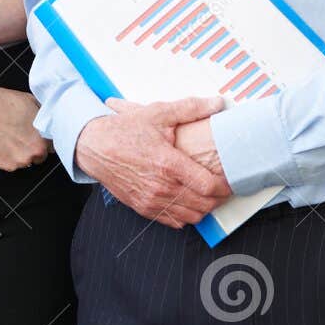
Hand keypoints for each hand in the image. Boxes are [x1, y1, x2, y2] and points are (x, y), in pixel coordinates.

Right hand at [0, 86, 50, 171]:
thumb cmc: (2, 103)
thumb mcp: (30, 100)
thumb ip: (43, 115)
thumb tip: (47, 118)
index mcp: (44, 136)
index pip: (53, 145)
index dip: (44, 139)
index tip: (38, 136)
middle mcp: (35, 152)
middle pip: (40, 155)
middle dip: (33, 147)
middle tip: (21, 136)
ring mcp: (20, 160)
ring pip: (25, 160)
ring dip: (20, 153)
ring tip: (9, 138)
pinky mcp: (5, 165)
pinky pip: (11, 164)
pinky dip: (7, 156)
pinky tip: (1, 143)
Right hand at [76, 97, 231, 227]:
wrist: (94, 146)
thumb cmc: (125, 130)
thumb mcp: (158, 113)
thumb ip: (191, 108)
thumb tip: (217, 102)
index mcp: (168, 164)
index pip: (207, 186)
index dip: (225, 186)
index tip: (230, 180)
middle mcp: (161, 186)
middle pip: (203, 205)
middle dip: (218, 198)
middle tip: (223, 187)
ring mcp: (151, 200)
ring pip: (190, 216)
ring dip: (204, 208)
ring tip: (208, 194)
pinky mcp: (143, 208)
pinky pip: (173, 221)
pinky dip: (186, 215)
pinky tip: (188, 201)